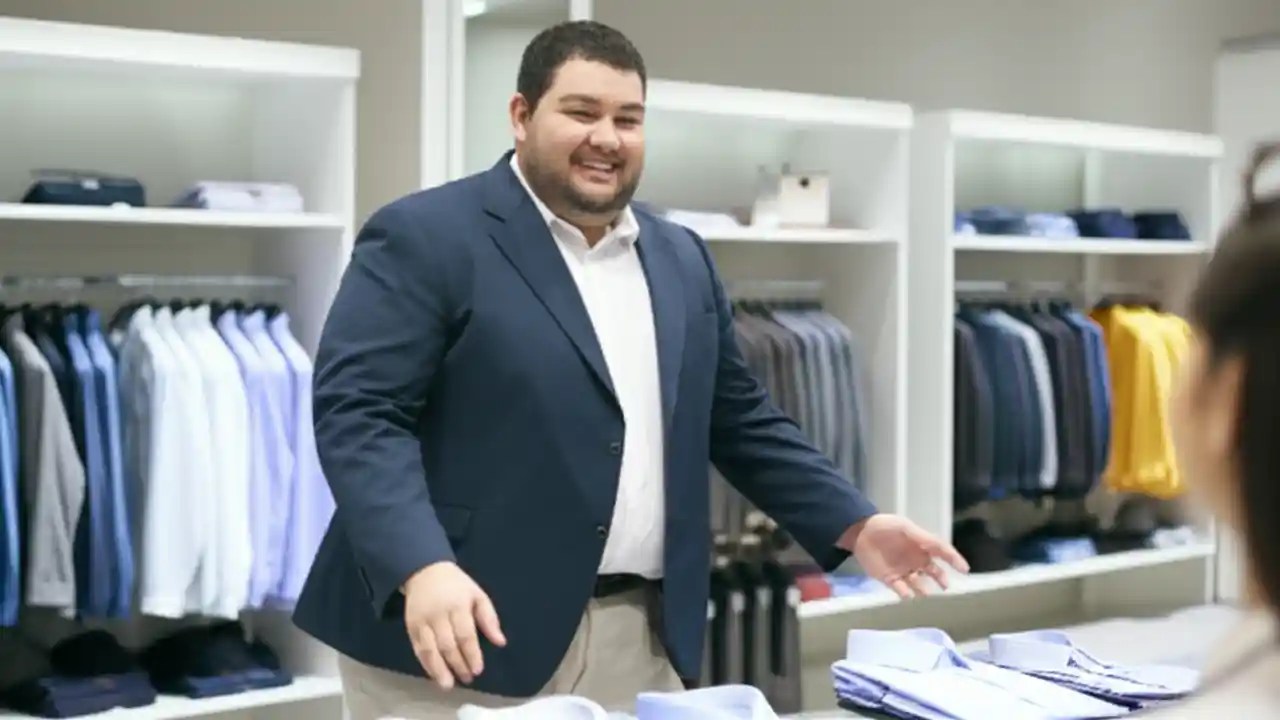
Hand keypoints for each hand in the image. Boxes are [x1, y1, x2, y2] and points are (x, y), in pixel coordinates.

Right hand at [401, 561, 506, 688]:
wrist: (424, 571)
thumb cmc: (456, 586)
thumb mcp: (477, 595)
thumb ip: (489, 618)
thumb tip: (501, 642)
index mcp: (458, 605)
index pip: (465, 634)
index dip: (472, 654)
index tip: (478, 670)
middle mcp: (438, 614)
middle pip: (448, 645)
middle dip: (458, 664)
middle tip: (467, 679)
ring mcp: (422, 621)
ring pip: (430, 650)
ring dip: (439, 670)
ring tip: (448, 685)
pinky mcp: (411, 627)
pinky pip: (418, 649)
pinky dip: (426, 664)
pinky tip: (434, 675)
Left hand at [838, 514, 969, 599]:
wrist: (860, 532)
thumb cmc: (885, 526)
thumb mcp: (905, 527)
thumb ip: (922, 538)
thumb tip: (940, 548)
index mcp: (922, 546)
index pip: (943, 553)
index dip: (954, 560)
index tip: (964, 570)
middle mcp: (916, 560)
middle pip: (934, 572)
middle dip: (941, 579)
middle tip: (946, 586)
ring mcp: (904, 571)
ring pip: (919, 585)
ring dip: (924, 591)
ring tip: (928, 596)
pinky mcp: (890, 579)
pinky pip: (901, 590)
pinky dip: (906, 595)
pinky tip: (909, 597)